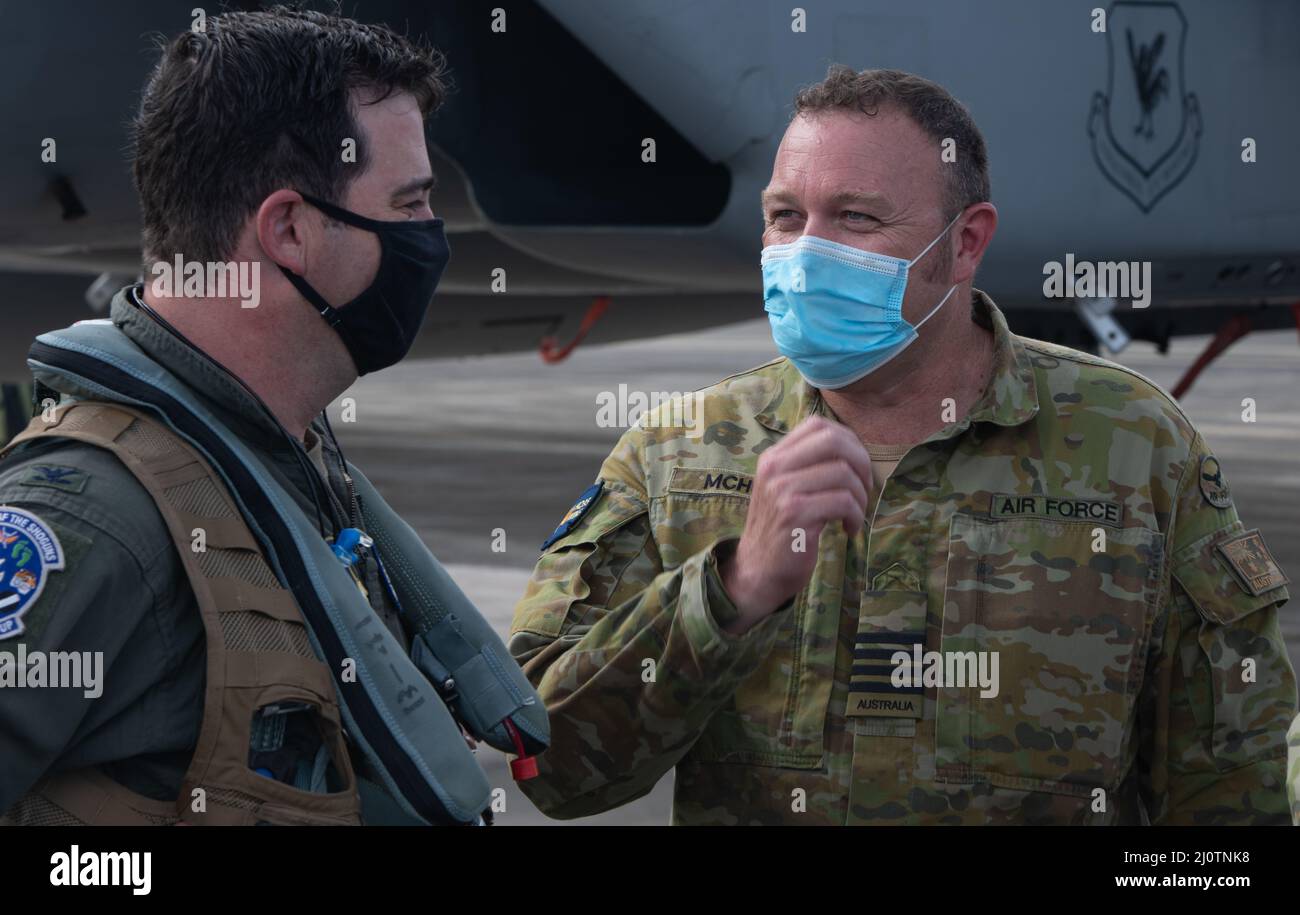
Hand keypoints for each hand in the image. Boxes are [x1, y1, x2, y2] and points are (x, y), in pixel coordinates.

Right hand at [718, 416, 871, 633]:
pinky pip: (843, 502)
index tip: (855, 467)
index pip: (818, 425)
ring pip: (844, 473)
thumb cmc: (781, 529)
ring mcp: (783, 490)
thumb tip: (854, 448)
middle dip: (861, 463)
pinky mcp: (795, 514)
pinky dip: (856, 516)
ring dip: (860, 497)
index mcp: (774, 456)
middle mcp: (775, 467)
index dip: (848, 440)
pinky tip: (848, 530)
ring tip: (854, 515)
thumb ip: (809, 465)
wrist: (757, 570)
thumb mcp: (786, 488)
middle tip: (864, 488)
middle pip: (834, 441)